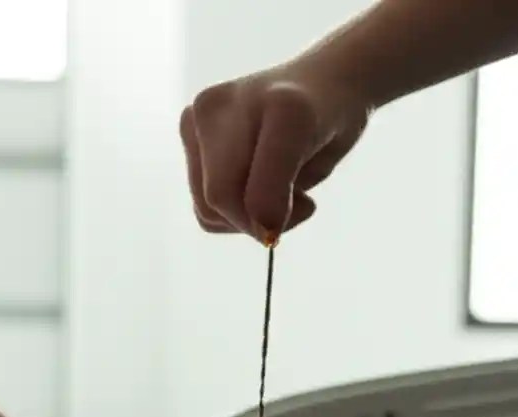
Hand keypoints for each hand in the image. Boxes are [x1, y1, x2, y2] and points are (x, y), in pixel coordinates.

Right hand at [180, 60, 371, 242]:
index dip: (271, 217)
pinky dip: (230, 206)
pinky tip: (255, 182)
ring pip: (206, 207)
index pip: (257, 188)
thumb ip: (279, 192)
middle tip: (300, 198)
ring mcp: (197, 114)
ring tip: (278, 187)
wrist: (316, 81)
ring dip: (245, 215)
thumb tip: (259, 232)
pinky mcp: (188, 128)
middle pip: (218, 201)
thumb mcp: (324, 161)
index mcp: (280, 108)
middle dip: (258, 218)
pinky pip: (202, 201)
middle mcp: (226, 103)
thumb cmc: (329, 118)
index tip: (309, 206)